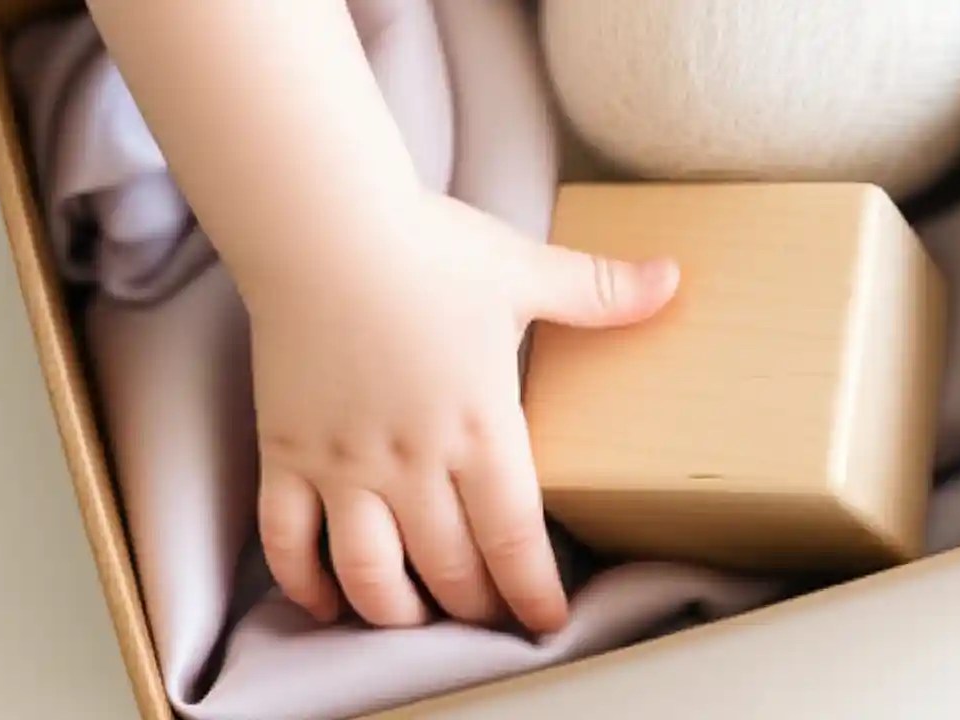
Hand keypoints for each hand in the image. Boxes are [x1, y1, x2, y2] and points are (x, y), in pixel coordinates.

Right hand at [250, 192, 678, 633]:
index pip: (514, 541)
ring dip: (396, 611)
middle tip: (487, 615)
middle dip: (475, 607)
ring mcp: (345, 463)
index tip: (544, 623)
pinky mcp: (288, 451)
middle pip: (449, 570)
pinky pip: (286, 537)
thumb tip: (673, 279)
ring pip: (370, 572)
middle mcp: (414, 462)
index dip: (532, 594)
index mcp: (481, 428)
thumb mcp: (523, 271)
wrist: (322, 224)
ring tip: (415, 618)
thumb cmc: (427, 248)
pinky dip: (302, 579)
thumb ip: (600, 292)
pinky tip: (321, 598)